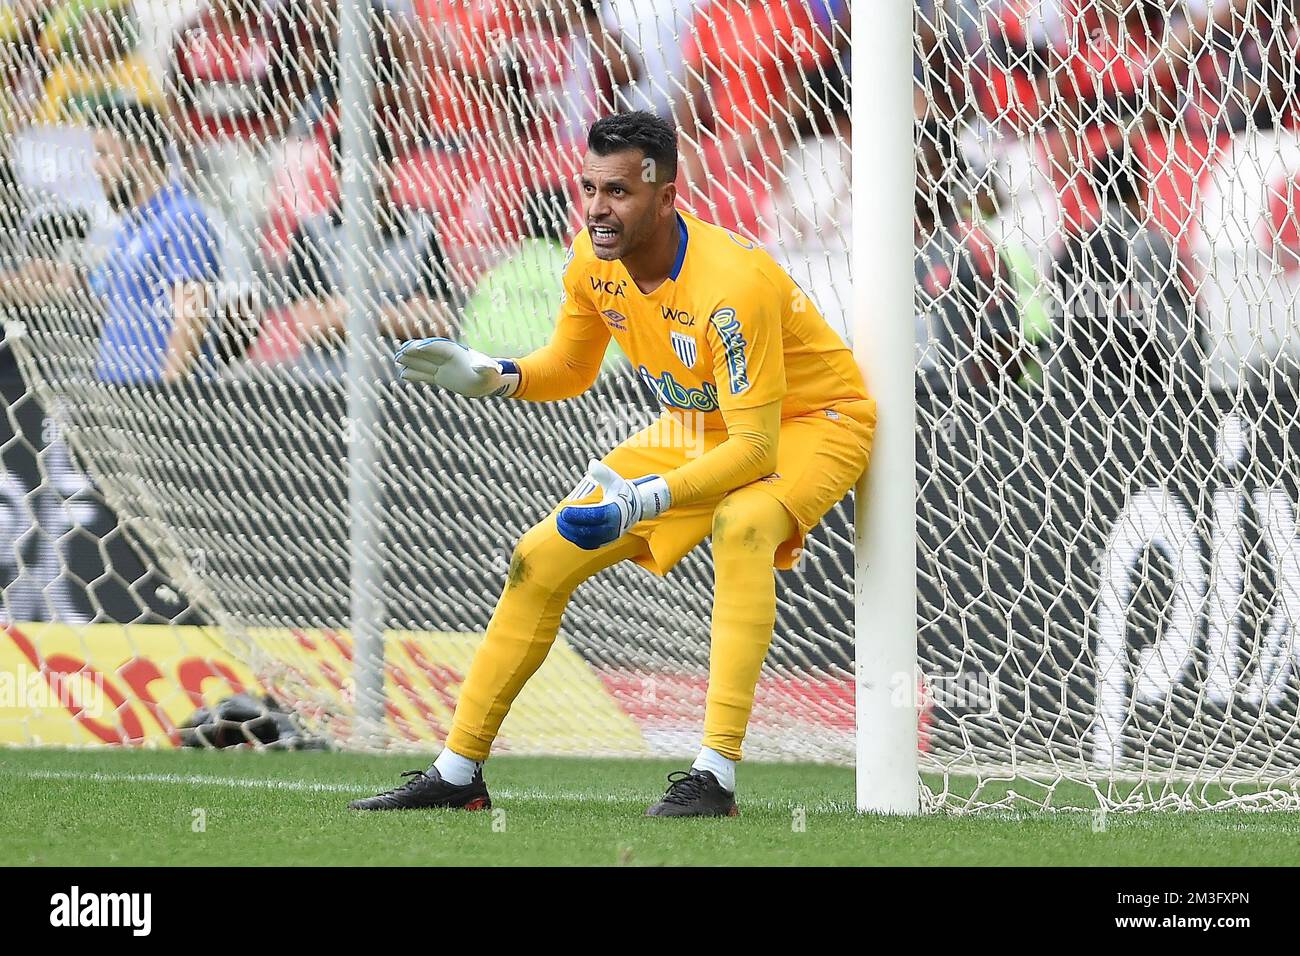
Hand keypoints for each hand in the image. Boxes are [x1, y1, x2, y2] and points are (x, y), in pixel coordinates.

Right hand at [394, 338, 517, 397]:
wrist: (488, 383)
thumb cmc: (491, 376)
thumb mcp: (490, 372)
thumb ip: (486, 368)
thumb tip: (483, 365)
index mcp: (457, 353)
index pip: (440, 348)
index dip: (429, 347)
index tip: (417, 348)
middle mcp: (447, 358)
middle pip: (427, 352)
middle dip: (414, 351)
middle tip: (401, 351)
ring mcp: (442, 367)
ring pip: (423, 362)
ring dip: (411, 360)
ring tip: (397, 358)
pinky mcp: (440, 377)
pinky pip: (425, 374)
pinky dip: (414, 374)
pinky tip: (402, 374)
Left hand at [557, 460, 670, 549]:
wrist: (634, 507)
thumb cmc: (620, 491)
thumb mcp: (613, 479)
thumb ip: (602, 472)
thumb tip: (592, 464)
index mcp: (615, 510)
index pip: (595, 515)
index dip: (578, 515)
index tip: (564, 510)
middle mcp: (614, 526)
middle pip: (589, 530)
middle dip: (570, 525)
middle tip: (559, 517)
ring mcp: (610, 536)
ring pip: (587, 539)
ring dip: (571, 533)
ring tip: (560, 523)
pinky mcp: (606, 542)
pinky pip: (589, 544)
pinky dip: (576, 539)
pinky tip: (568, 530)